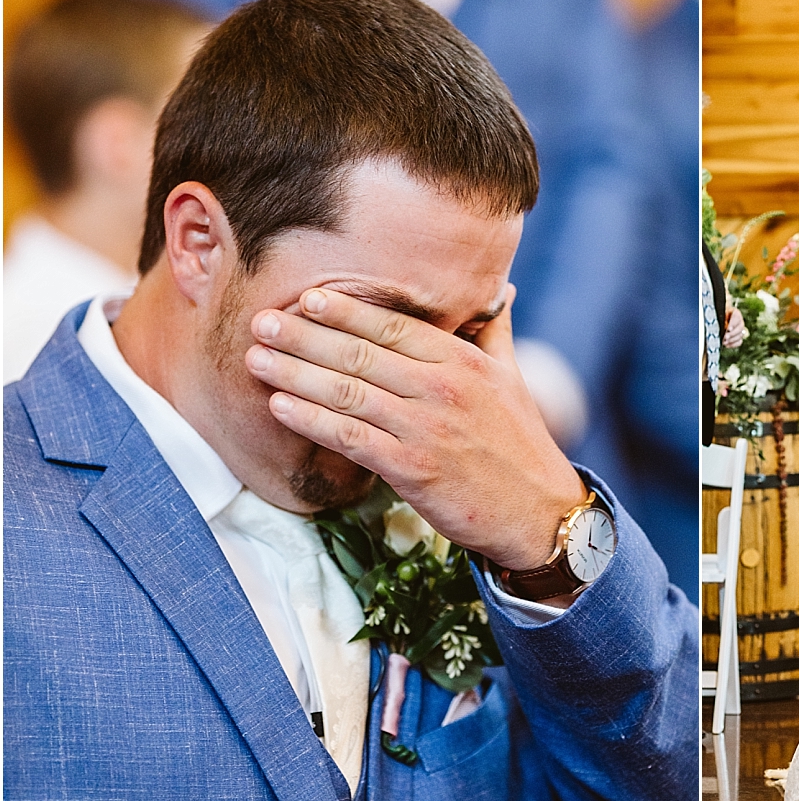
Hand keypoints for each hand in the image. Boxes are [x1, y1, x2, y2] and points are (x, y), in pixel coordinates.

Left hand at [245, 286, 586, 569]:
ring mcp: (426, 428)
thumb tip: (501, 288)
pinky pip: (350, 438)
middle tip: (262, 321)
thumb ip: (495, 331)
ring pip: (347, 392)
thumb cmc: (522, 444)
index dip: (345, 311)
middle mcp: (443, 387)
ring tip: (257, 359)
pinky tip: (280, 407)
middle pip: (360, 353)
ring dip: (295, 374)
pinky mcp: (412, 469)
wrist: (539, 511)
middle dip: (304, 336)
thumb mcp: (512, 378)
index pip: (393, 327)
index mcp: (464, 361)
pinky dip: (311, 420)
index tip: (305, 298)